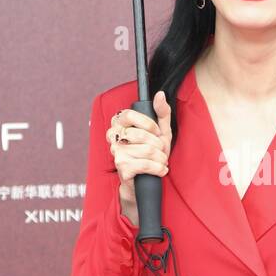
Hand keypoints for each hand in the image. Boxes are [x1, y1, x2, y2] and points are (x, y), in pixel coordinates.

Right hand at [106, 91, 171, 223]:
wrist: (146, 180)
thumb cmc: (152, 153)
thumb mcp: (161, 131)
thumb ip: (162, 112)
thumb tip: (160, 95)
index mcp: (119, 123)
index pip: (129, 114)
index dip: (148, 123)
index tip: (157, 132)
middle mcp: (114, 137)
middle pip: (141, 135)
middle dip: (158, 145)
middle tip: (161, 151)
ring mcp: (116, 152)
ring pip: (146, 150)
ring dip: (161, 158)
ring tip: (161, 161)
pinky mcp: (121, 168)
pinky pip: (145, 164)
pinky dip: (158, 168)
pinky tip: (160, 170)